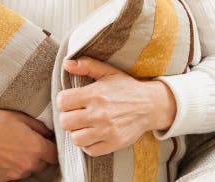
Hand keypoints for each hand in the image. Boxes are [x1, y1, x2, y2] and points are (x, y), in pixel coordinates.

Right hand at [0, 105, 56, 181]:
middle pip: (43, 164)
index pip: (54, 155)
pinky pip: (15, 175)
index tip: (46, 143)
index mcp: (36, 148)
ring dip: (26, 162)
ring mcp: (16, 174)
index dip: (51, 148)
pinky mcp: (4, 179)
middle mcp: (28, 164)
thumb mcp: (20, 117)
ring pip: (29, 170)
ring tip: (13, 148)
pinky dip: (13, 167)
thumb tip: (49, 135)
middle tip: (27, 143)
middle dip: (39, 155)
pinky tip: (4, 155)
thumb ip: (40, 127)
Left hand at [56, 57, 176, 156]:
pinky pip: (89, 150)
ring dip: (77, 132)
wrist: (151, 105)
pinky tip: (92, 135)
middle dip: (68, 117)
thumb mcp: (108, 72)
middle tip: (76, 113)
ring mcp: (107, 131)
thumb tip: (66, 64)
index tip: (71, 101)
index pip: (62, 102)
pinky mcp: (113, 144)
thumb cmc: (126, 87)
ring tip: (84, 125)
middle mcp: (99, 114)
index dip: (64, 101)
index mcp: (95, 94)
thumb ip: (86, 65)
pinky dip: (88, 145)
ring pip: (75, 138)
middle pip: (65, 122)